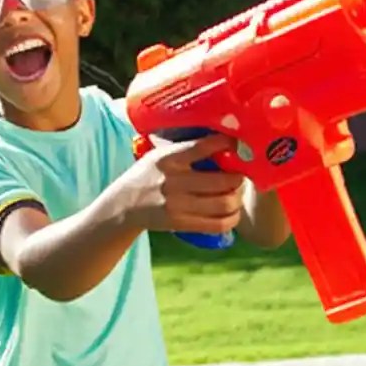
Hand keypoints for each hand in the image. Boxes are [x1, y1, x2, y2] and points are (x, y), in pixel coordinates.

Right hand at [119, 134, 245, 235]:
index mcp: (169, 159)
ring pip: (224, 203)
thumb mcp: (160, 155)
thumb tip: (226, 141)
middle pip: (223, 180)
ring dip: (237, 198)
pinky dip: (232, 218)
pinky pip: (217, 224)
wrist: (124, 205)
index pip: (204, 146)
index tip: (238, 144)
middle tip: (240, 176)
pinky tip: (232, 213)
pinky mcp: (180, 223)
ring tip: (236, 194)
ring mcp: (177, 204)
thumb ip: (187, 149)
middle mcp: (173, 181)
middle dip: (239, 178)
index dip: (227, 143)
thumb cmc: (148, 175)